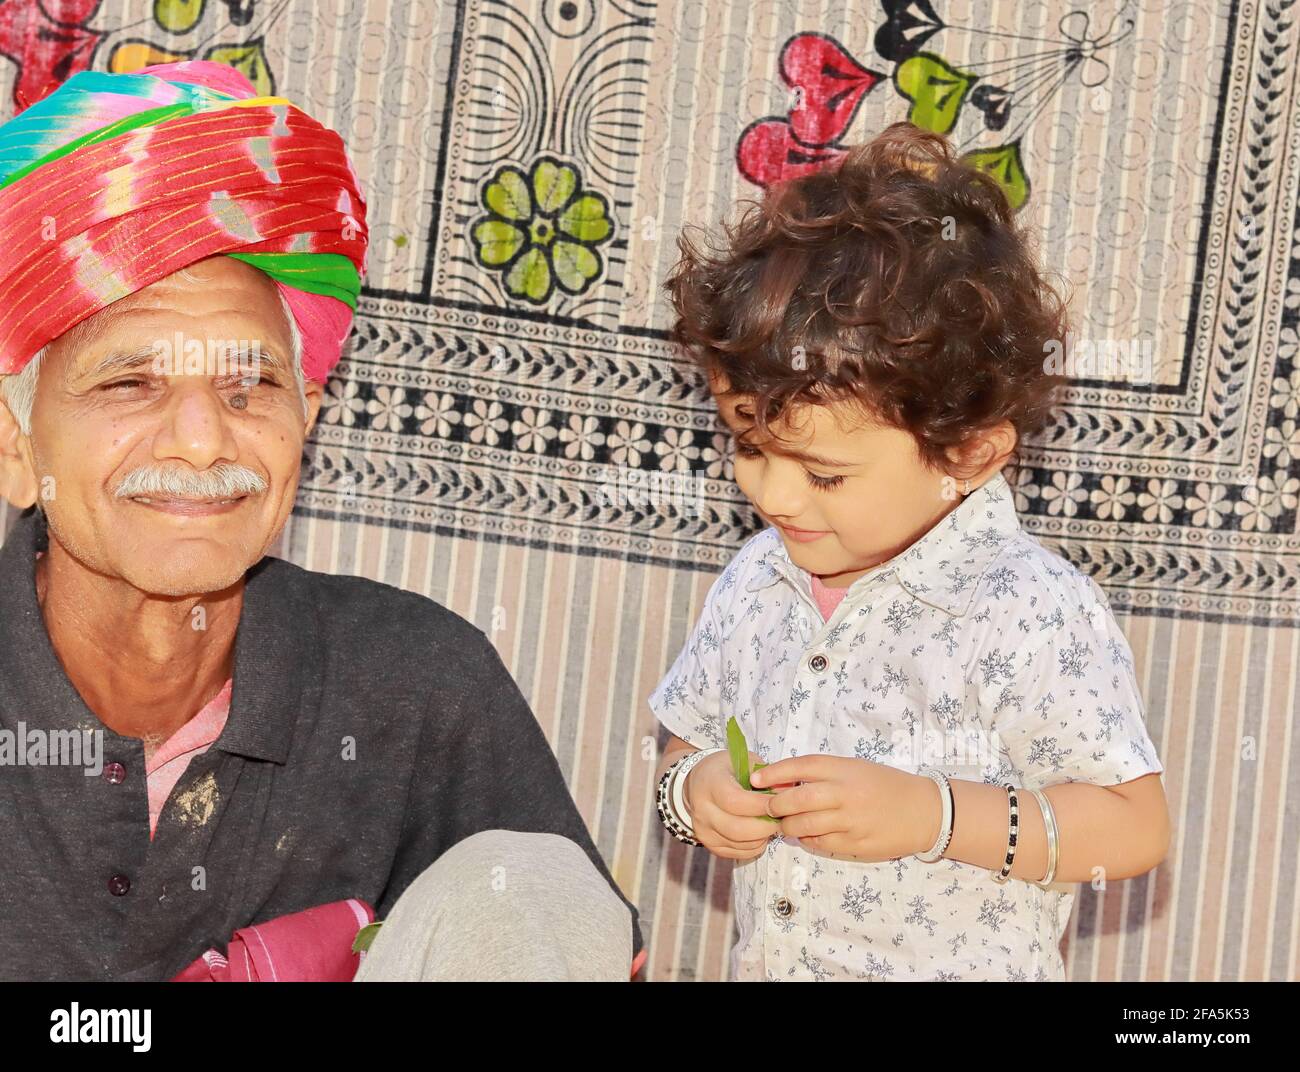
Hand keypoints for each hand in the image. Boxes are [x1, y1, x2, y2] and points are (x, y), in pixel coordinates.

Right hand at [682, 750, 779, 860]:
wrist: (700, 782)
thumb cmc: (727, 769)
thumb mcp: (746, 761)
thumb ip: (767, 775)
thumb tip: (790, 793)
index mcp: (710, 784)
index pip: (735, 801)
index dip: (761, 806)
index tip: (780, 803)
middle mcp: (702, 809)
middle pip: (737, 829)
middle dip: (766, 826)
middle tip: (781, 818)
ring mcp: (703, 830)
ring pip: (740, 844)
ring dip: (762, 837)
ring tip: (771, 823)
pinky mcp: (709, 844)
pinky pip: (738, 853)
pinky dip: (755, 845)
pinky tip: (759, 832)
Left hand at [750, 755, 937, 862]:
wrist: (923, 811)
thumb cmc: (884, 785)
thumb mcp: (854, 769)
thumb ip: (822, 774)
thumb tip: (781, 780)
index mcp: (845, 769)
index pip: (801, 767)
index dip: (774, 772)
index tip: (755, 779)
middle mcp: (846, 794)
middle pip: (797, 800)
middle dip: (775, 805)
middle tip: (768, 808)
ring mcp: (851, 821)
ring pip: (804, 826)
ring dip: (787, 826)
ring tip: (785, 824)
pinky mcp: (855, 844)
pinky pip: (820, 843)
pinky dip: (807, 840)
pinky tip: (807, 835)